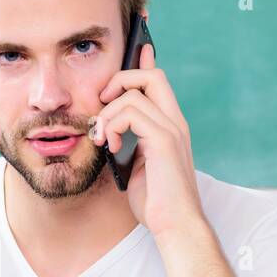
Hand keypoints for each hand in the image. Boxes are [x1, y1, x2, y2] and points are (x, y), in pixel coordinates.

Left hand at [91, 42, 205, 241]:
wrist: (175, 226)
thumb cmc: (156, 203)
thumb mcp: (136, 166)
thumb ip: (129, 144)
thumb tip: (109, 132)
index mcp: (170, 127)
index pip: (159, 83)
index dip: (143, 64)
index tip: (135, 51)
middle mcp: (175, 123)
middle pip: (152, 75)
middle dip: (120, 79)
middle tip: (102, 103)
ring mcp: (172, 130)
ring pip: (134, 93)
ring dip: (108, 113)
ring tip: (102, 138)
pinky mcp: (163, 141)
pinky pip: (131, 112)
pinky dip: (112, 125)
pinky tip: (110, 145)